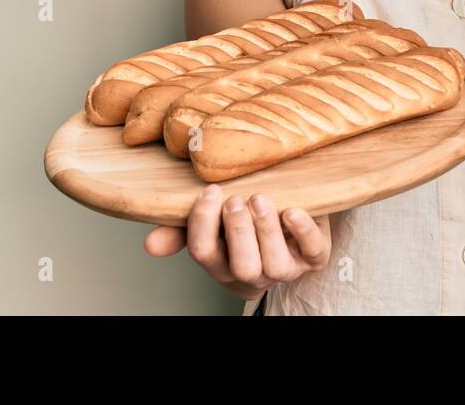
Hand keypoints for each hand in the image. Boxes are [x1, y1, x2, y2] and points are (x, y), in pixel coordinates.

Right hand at [143, 185, 331, 300]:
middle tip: (236, 199)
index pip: (204, 252)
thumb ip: (183, 229)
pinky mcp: (315, 257)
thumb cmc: (245, 222)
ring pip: (275, 264)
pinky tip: (294, 211)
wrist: (291, 226)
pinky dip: (304, 232)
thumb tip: (149, 244)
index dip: (203, 223)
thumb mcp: (214, 223)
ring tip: (260, 199)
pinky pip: (313, 253)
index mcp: (222, 263)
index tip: (210, 191)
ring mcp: (286, 268)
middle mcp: (253, 272)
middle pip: (241, 265)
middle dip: (237, 232)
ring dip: (266, 230)